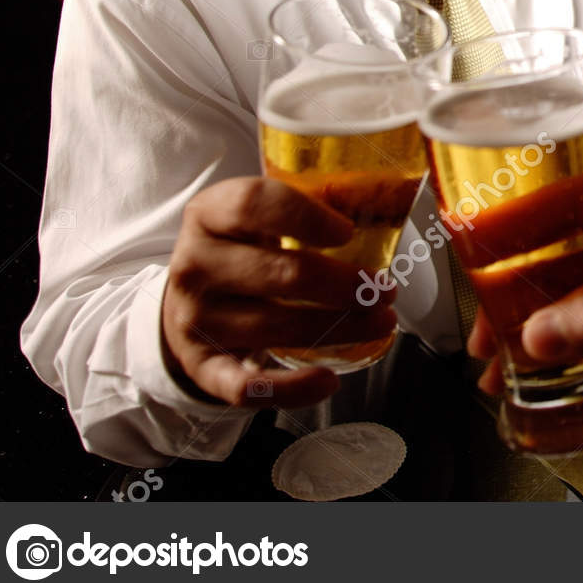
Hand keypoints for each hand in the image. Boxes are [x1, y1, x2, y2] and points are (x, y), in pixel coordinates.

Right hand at [161, 177, 399, 406]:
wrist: (188, 300)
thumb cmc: (243, 249)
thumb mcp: (260, 216)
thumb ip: (312, 204)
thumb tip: (393, 195)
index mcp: (210, 215)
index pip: (254, 204)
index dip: (306, 217)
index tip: (348, 231)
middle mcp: (196, 266)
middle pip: (280, 273)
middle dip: (345, 283)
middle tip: (384, 289)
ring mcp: (195, 320)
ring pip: (276, 327)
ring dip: (340, 328)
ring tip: (382, 322)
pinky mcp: (202, 366)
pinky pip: (245, 385)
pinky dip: (290, 388)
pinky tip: (328, 381)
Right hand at [467, 164, 582, 391]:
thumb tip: (536, 336)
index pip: (545, 197)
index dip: (497, 224)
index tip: (457, 249)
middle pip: (541, 243)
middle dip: (504, 288)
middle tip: (476, 330)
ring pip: (554, 278)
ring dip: (523, 316)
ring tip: (492, 360)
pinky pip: (576, 302)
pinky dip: (552, 329)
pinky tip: (529, 363)